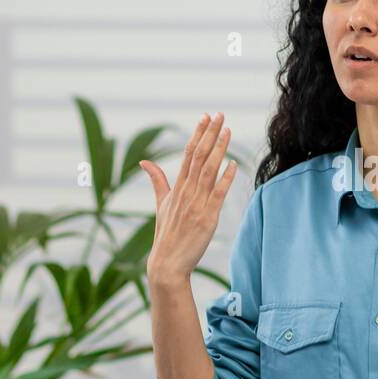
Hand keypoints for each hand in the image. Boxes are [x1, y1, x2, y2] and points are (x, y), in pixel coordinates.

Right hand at [139, 112, 238, 286]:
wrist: (167, 263)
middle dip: (210, 134)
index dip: (197, 134)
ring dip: (219, 149)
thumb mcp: (161, 204)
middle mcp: (186, 192)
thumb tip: (144, 162)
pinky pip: (218, 194)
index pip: (188, 154)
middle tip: (220, 115)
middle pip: (199, 157)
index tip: (206, 117)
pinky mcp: (207, 217)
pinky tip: (233, 164)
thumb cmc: (166, 234)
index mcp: (176, 188)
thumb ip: (157, 181)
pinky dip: (226, 178)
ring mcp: (197, 204)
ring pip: (209, 171)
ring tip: (228, 131)